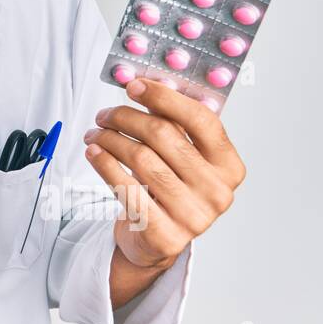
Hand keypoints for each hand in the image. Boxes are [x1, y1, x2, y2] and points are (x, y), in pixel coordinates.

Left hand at [84, 78, 245, 269]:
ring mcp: (194, 217)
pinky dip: (104, 164)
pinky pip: (126, 188)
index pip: (202, 120)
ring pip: (141, 159)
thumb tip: (147, 84)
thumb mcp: (180, 156)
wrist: (157, 240)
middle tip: (104, 113)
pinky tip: (93, 152)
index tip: (134, 86)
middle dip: (127, 117)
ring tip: (95, 133)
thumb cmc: (169, 188)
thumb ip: (172, 121)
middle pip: (164, 136)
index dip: (165, 97)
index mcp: (229, 167)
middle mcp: (217, 192)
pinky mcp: (165, 235)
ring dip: (110, 139)